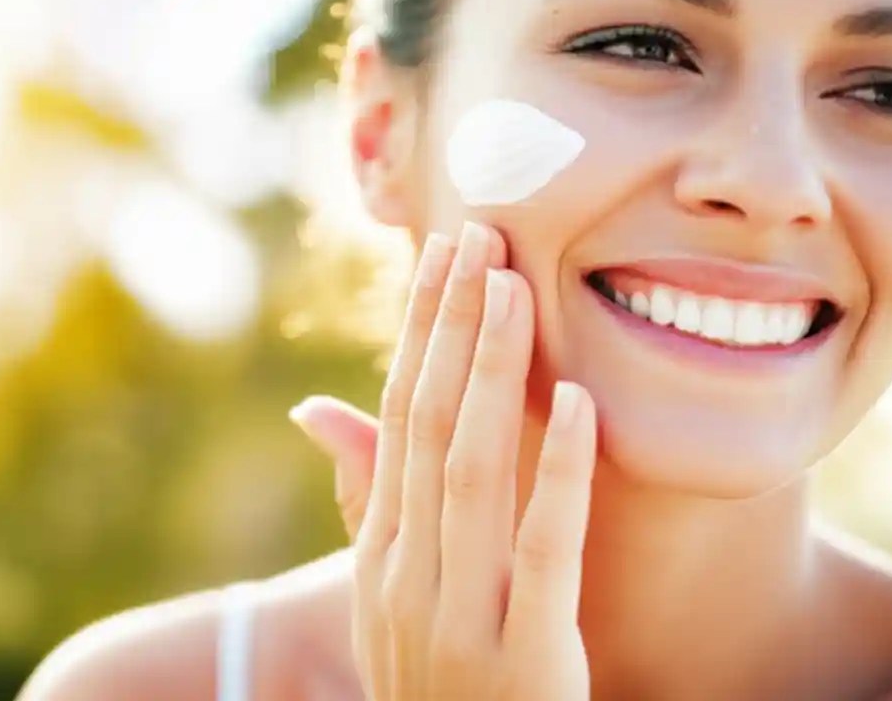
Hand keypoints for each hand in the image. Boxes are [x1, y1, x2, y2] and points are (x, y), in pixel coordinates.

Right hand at [297, 222, 597, 699]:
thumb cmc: (440, 675)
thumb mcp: (391, 591)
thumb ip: (364, 497)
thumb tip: (313, 408)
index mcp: (381, 551)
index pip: (395, 417)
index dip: (419, 331)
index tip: (444, 255)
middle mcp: (405, 575)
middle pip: (425, 425)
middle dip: (450, 325)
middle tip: (478, 234)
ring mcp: (457, 617)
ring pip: (470, 471)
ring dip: (490, 373)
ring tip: (514, 287)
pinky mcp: (525, 659)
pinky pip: (542, 550)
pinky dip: (559, 472)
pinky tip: (579, 403)